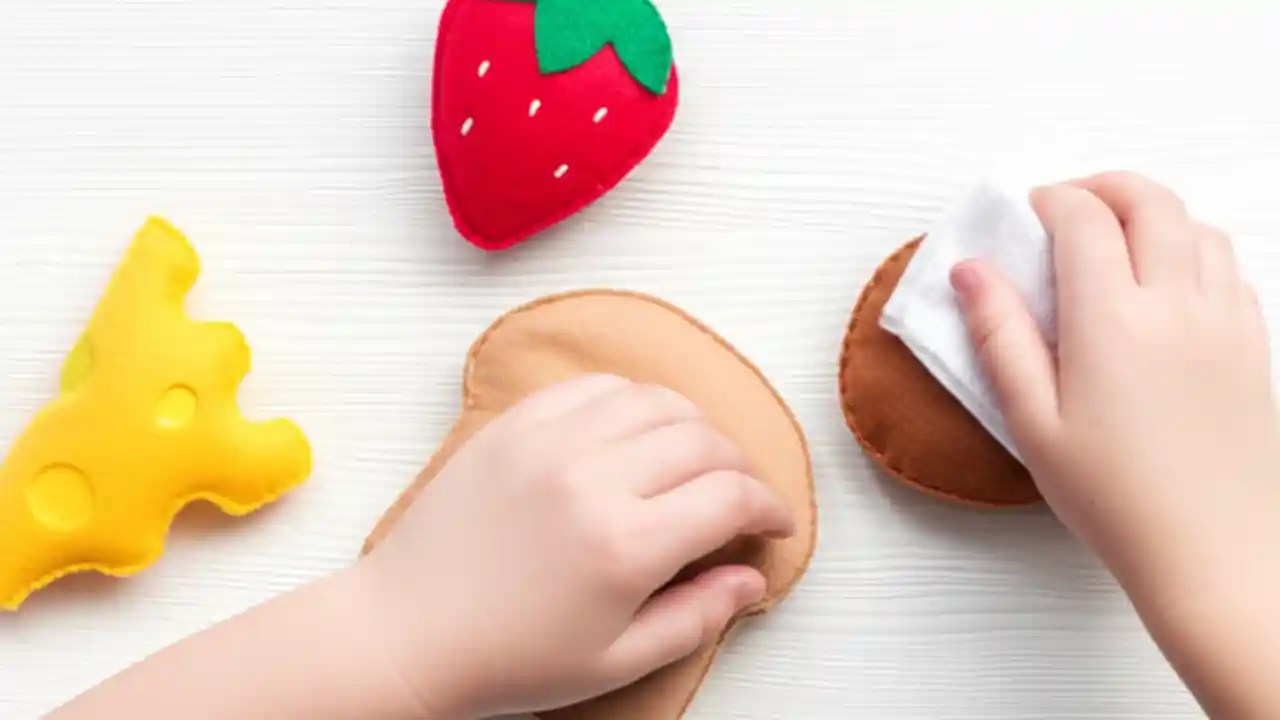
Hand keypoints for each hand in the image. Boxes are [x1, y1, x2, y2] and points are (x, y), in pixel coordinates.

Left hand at [354, 374, 795, 717]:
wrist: (406, 633)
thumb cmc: (507, 657)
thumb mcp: (617, 660)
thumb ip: (698, 616)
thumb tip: (752, 580)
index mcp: (623, 545)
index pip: (730, 496)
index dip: (770, 507)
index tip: (773, 523)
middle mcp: (591, 477)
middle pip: (703, 439)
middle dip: (739, 466)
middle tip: (741, 496)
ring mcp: (548, 441)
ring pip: (655, 399)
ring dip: (693, 423)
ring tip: (697, 457)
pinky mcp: (513, 425)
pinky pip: (593, 386)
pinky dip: (631, 399)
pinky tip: (637, 428)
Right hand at [952, 171, 1279, 715]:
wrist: (1213, 553)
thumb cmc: (1116, 499)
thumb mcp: (1032, 422)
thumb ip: (999, 335)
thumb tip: (971, 271)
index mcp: (1112, 320)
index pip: (1083, 219)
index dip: (1049, 200)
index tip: (1026, 213)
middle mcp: (1176, 305)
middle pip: (1149, 200)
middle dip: (1102, 186)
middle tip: (1066, 205)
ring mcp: (1224, 321)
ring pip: (1198, 226)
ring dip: (1153, 212)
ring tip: (1115, 238)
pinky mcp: (1252, 346)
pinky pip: (1230, 267)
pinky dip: (1193, 249)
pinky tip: (1166, 282)